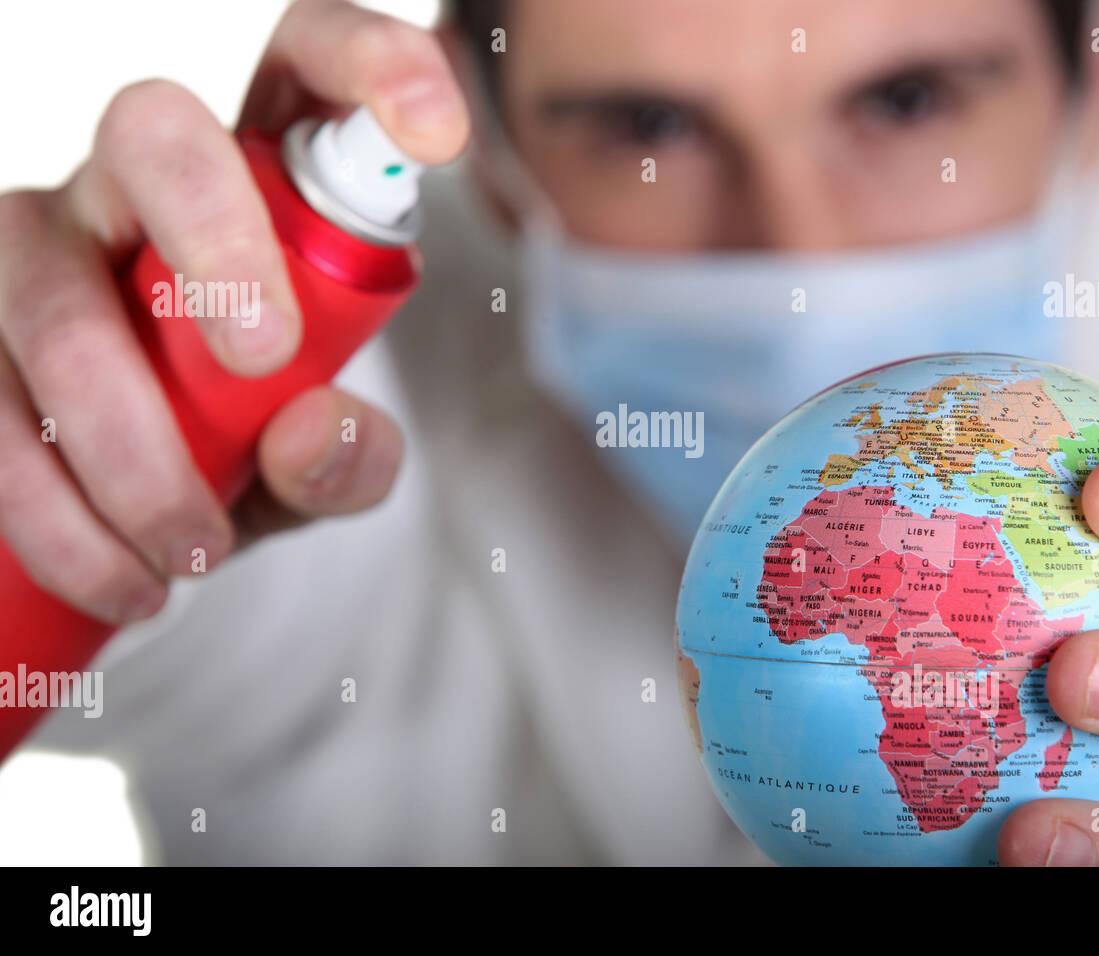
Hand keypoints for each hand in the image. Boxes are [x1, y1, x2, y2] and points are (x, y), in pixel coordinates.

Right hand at [0, 0, 468, 624]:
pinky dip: (54, 517)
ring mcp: (33, 252)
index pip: (300, 65)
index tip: (435, 130)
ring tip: (195, 554)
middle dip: (215, 235)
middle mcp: (133, 192)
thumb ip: (346, 456)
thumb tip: (314, 433)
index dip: (370, 64)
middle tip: (266, 360)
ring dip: (127, 445)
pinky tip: (123, 579)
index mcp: (253, 186)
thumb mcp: (315, 459)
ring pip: (51, 299)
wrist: (137, 516)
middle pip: (152, 132)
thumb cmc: (243, 445)